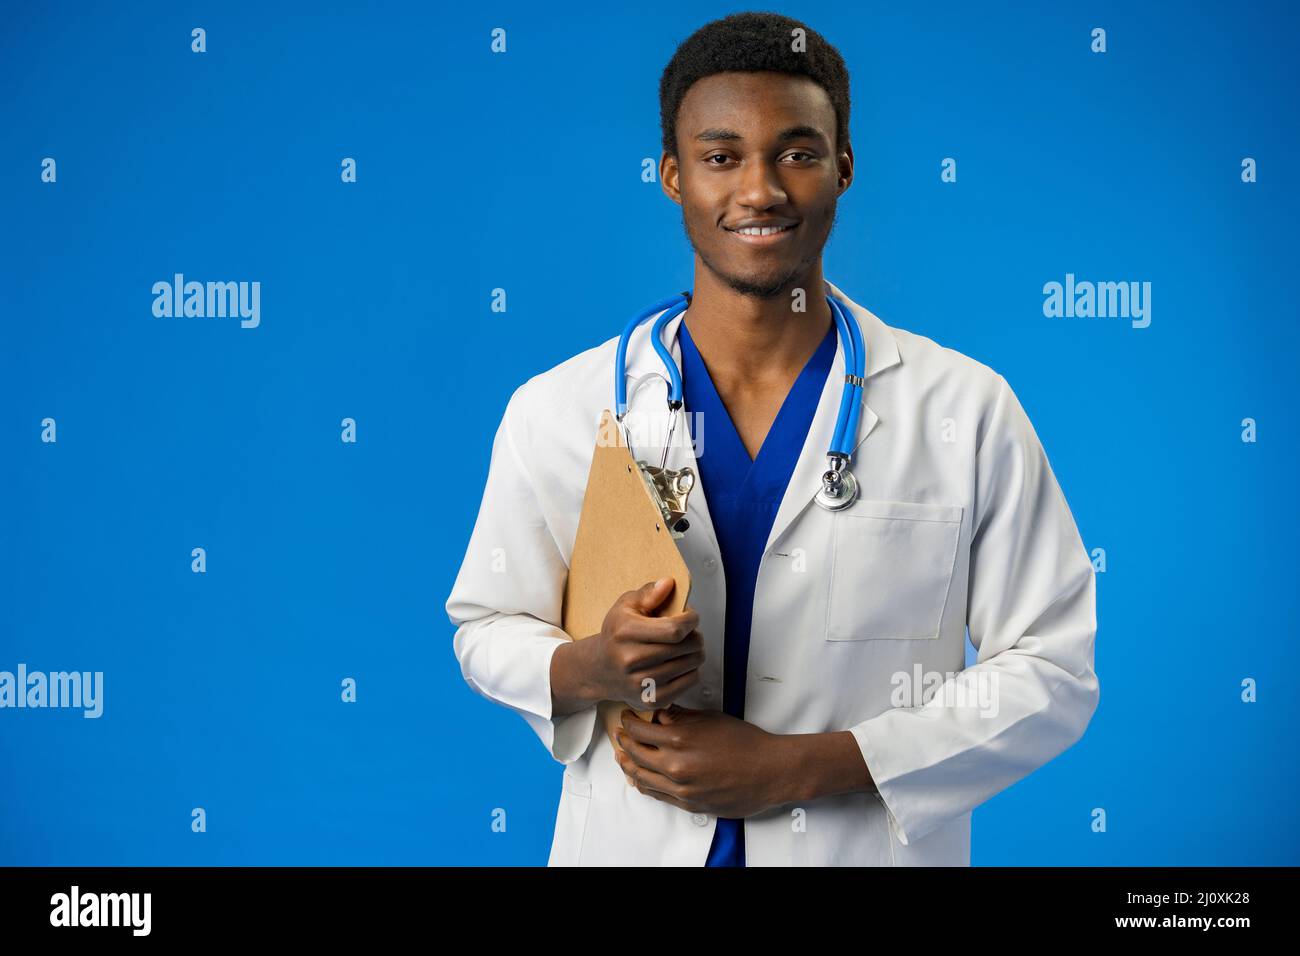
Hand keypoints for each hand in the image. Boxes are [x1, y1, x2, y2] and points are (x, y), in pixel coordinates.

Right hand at [565, 578, 701, 712]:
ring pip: (691, 663)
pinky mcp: (651, 700)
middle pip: (686, 646)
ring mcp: (641, 683)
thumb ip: (649, 592)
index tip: (691, 617)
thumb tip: (669, 584)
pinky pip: (690, 681)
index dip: (691, 620)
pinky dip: (692, 670)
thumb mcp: (626, 605)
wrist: (600, 670)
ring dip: (695, 652)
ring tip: (685, 647)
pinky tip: (680, 663)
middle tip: (690, 632)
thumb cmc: (618, 634)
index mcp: (626, 632)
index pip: (675, 629)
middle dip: (695, 635)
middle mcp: (631, 659)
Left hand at [613, 704, 793, 817]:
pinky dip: (644, 785)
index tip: (625, 718)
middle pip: (634, 755)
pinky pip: (657, 795)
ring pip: (641, 778)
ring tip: (623, 757)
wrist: (770, 771)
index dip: (627, 723)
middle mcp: (675, 766)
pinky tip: (640, 779)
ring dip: (628, 766)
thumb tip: (659, 714)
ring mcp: (681, 789)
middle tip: (620, 735)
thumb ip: (681, 717)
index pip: (638, 731)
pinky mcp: (689, 804)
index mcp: (679, 739)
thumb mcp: (711, 718)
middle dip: (623, 743)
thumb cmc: (745, 742)